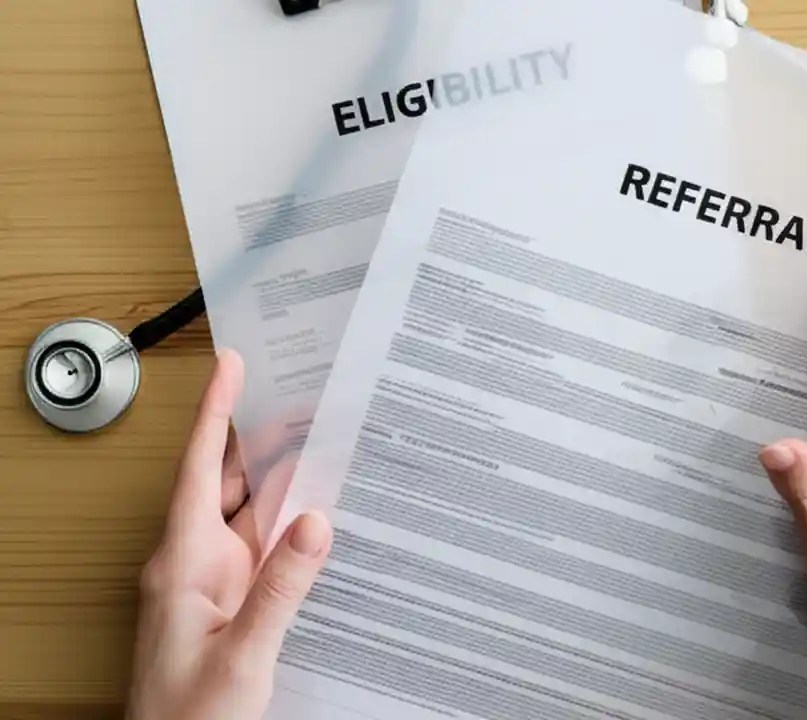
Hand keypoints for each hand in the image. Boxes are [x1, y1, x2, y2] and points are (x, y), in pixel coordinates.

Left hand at [127, 350, 332, 719]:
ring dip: (278, 483)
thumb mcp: (243, 654)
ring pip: (248, 516)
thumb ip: (280, 588)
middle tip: (298, 397)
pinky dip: (288, 528)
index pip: (197, 472)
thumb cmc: (190, 718)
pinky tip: (316, 517)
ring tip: (317, 440)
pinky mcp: (231, 604)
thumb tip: (314, 523)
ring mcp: (212, 584)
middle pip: (226, 484)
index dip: (214, 415)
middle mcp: (193, 565)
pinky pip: (261, 552)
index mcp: (182, 565)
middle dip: (259, 439)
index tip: (230, 368)